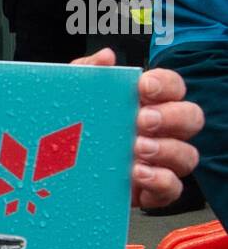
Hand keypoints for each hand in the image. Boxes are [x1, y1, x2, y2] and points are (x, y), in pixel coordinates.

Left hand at [72, 49, 203, 207]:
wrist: (56, 172)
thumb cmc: (74, 129)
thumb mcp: (73, 98)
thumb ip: (87, 73)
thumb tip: (106, 57)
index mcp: (149, 104)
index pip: (173, 86)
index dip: (165, 84)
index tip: (143, 86)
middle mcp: (162, 131)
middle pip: (191, 118)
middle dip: (172, 117)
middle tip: (142, 120)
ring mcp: (161, 163)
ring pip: (187, 155)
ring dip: (167, 150)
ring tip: (138, 148)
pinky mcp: (153, 191)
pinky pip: (173, 188)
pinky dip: (161, 181)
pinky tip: (139, 174)